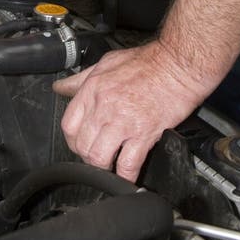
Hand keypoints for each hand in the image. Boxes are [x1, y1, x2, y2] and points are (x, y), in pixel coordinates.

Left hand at [52, 40, 205, 181]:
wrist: (177, 65)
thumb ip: (82, 79)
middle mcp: (104, 106)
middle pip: (82, 145)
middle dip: (87, 156)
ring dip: (103, 168)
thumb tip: (62, 88)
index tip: (79, 143)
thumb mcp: (107, 62)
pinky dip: (126, 176)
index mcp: (93, 89)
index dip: (72, 140)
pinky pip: (128, 164)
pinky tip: (127, 177)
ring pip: (99, 157)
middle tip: (97, 156)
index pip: (68, 124)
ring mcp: (123, 121)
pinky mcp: (144, 133)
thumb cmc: (147, 62)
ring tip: (110, 166)